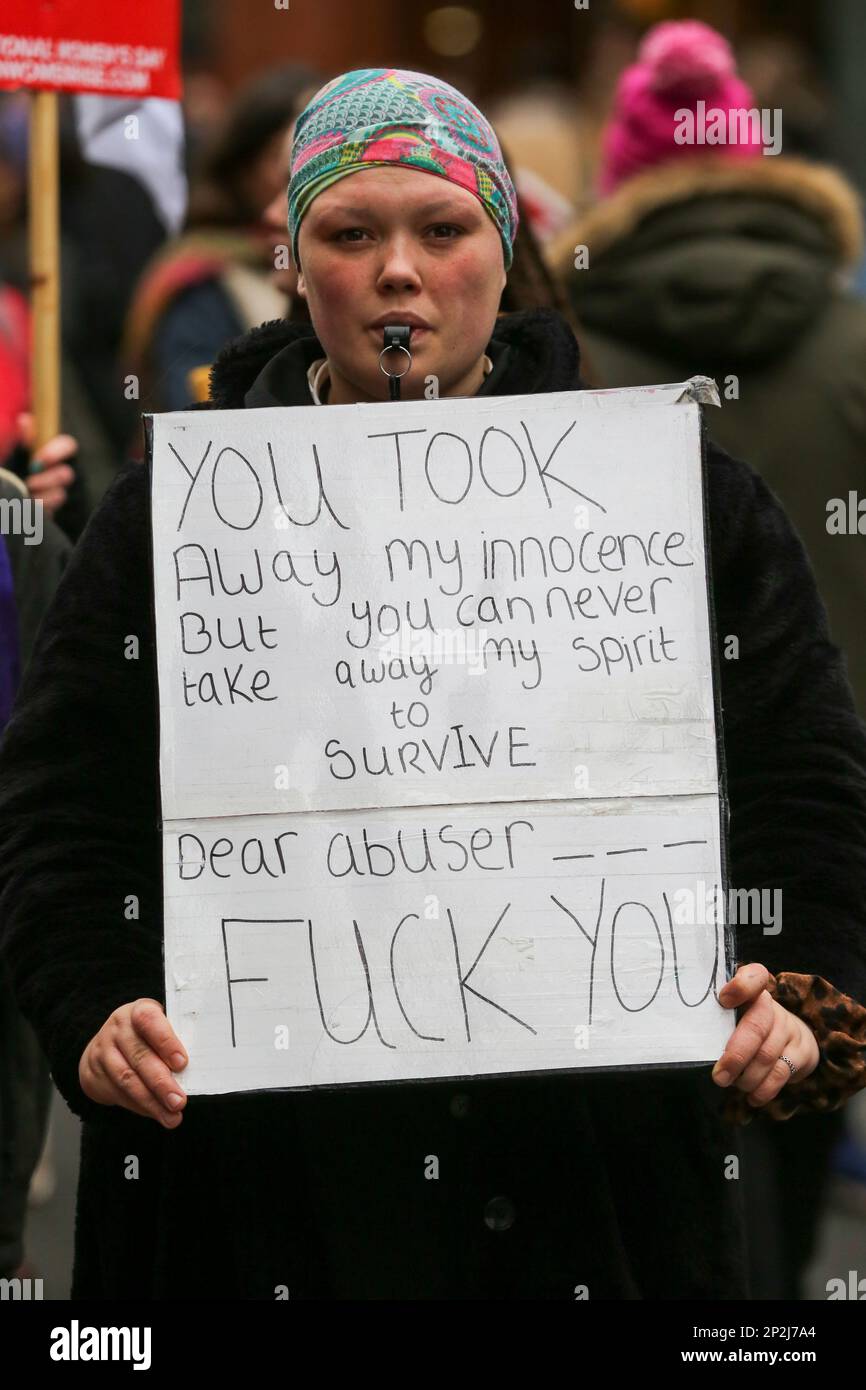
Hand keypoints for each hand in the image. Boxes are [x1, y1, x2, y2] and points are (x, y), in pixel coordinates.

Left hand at [16, 411, 76, 516]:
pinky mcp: (48, 512)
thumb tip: (25, 420)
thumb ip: (18, 438)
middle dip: (48, 479)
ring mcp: (53, 494)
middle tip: (30, 482)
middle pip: (67, 474)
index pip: (68, 446)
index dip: (58, 451)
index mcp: (47, 453)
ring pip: (60, 495)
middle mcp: (54, 472)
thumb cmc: (3, 469)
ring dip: (43, 496)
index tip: (41, 459)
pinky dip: (39, 510)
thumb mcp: (8, 452)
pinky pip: (52, 512)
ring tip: (26, 496)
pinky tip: (28, 507)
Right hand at [79, 999, 187, 1128]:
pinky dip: (139, 1107)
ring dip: (151, 1102)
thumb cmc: (145, 1036)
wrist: (104, 1044)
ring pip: (127, 1079)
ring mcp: (103, 1050)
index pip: (150, 1021)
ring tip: (171, 1116)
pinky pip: (118, 1093)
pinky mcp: (93, 1072)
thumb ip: (173, 1042)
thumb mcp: (158, 1027)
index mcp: (139, 1011)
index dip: (166, 1042)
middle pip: (139, 1056)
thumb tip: (195, 1070)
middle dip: (161, 1083)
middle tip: (179, 1102)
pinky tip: (155, 1114)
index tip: (182, 1063)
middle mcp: (118, 1028)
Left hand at [712, 962, 819, 1106]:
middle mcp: (772, 1007)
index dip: (742, 986)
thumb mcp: (734, 1015)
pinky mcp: (801, 1051)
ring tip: (733, 1085)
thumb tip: (691, 1041)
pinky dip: (764, 1089)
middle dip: (736, 1056)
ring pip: (767, 1055)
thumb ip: (717, 1019)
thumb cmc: (748, 1025)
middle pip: (757, 1027)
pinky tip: (752, 1097)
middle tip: (719, 1077)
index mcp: (752, 992)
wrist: (792, 1036)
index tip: (724, 999)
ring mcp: (788, 1029)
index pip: (755, 976)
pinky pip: (781, 1073)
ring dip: (747, 1077)